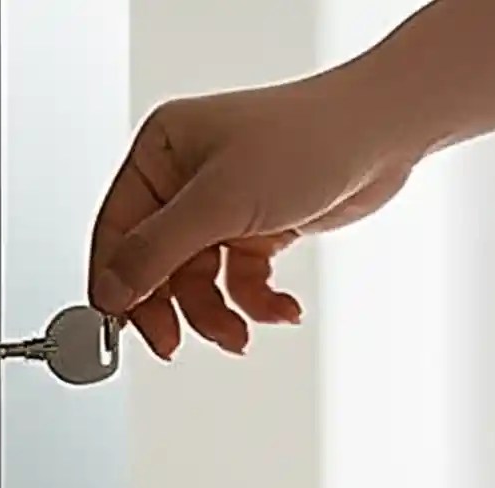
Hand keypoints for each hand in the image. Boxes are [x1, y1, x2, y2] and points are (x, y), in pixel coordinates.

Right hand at [87, 68, 420, 359]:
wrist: (383, 136)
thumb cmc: (308, 139)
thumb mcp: (219, 201)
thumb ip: (156, 251)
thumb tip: (110, 289)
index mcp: (160, 152)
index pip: (116, 229)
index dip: (115, 282)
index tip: (115, 327)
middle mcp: (184, 178)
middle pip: (154, 263)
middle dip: (170, 307)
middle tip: (172, 343)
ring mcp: (221, 205)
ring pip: (197, 280)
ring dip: (216, 313)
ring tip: (238, 332)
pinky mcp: (255, 227)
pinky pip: (238, 280)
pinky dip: (255, 301)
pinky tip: (279, 308)